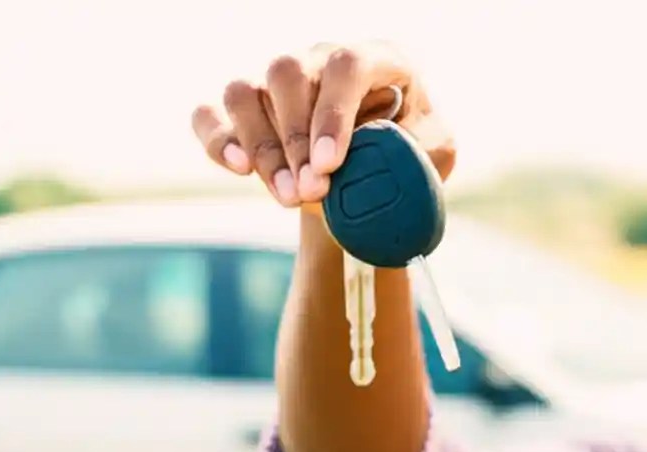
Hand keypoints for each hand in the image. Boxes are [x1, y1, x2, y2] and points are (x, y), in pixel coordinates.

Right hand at [191, 41, 456, 207]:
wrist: (380, 177)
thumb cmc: (413, 155)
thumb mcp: (434, 154)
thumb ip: (417, 153)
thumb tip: (382, 161)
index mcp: (377, 59)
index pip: (346, 66)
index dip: (333, 114)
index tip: (330, 164)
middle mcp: (321, 60)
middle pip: (287, 75)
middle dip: (296, 141)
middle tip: (312, 193)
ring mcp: (279, 84)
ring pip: (246, 92)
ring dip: (263, 149)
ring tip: (289, 198)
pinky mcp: (249, 113)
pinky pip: (212, 114)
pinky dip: (216, 139)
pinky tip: (239, 167)